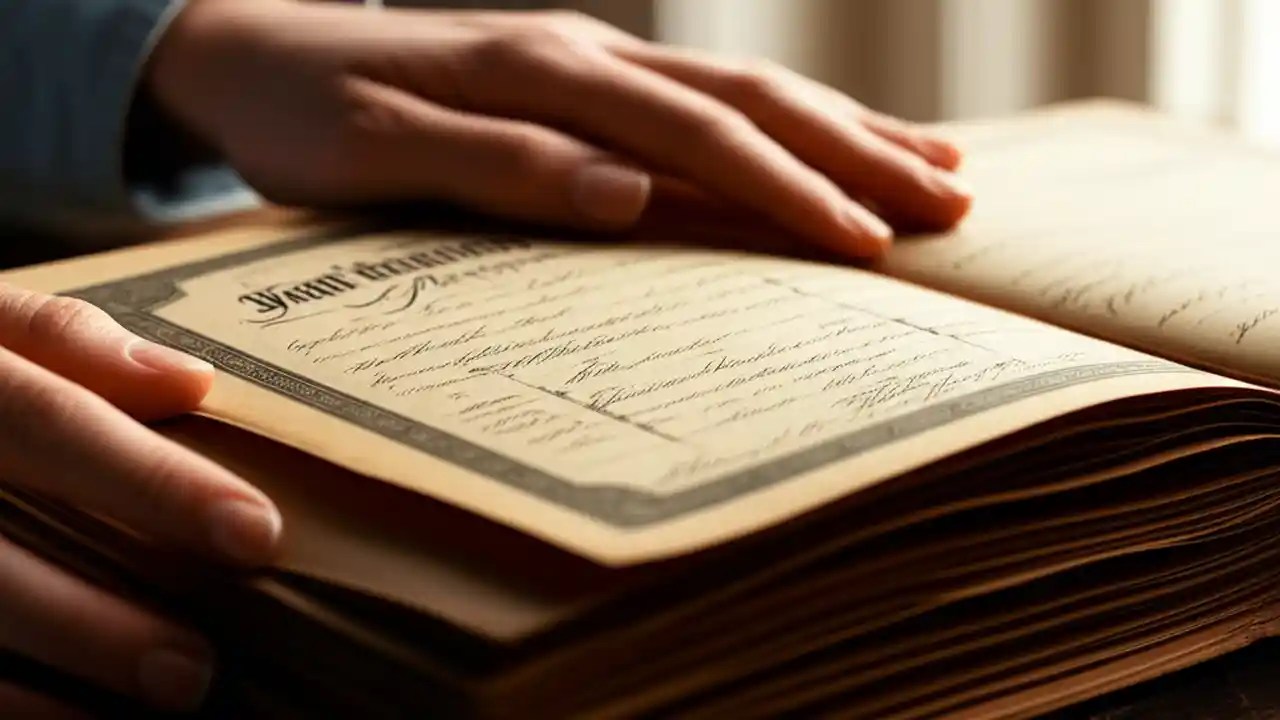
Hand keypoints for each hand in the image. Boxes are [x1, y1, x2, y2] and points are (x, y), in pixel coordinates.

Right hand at [0, 285, 281, 714]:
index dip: (152, 481)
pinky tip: (71, 717)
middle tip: (195, 668)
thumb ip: (64, 338)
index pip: (49, 422)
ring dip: (41, 685)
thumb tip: (193, 381)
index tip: (254, 531)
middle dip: (89, 621)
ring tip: (155, 704)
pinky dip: (1, 702)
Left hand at [145, 1, 971, 258]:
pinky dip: (785, 120)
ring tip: (939, 173)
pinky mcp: (585, 75)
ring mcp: (594, 57)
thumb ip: (505, 165)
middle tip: (952, 214)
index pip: (700, 135)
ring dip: (845, 132)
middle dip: (857, 158)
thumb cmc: (303, 114)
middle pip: (753, 101)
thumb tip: (631, 192)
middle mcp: (589, 53)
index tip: (872, 244)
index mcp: (549, 75)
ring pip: (747, 89)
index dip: (792, 189)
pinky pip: (707, 94)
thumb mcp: (378, 151)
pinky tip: (829, 138)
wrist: (248, 48)